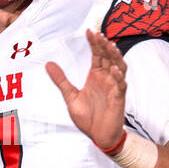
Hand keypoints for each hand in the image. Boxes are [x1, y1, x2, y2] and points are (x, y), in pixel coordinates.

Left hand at [46, 29, 126, 150]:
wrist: (98, 136)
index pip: (97, 54)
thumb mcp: (70, 96)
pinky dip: (119, 76)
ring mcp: (114, 87)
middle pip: (108, 57)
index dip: (94, 43)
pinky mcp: (118, 98)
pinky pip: (121, 85)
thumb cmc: (87, 117)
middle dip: (104, 46)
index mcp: (96, 76)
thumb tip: (48, 64)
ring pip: (119, 67)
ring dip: (115, 57)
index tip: (89, 31)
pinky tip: (114, 69)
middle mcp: (106, 78)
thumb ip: (61, 80)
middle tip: (99, 35)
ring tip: (110, 46)